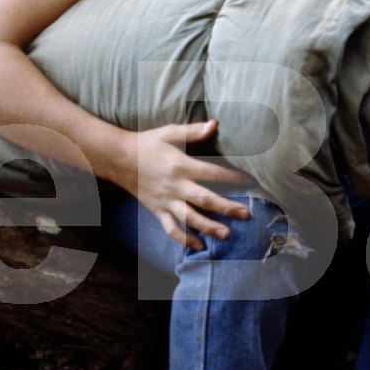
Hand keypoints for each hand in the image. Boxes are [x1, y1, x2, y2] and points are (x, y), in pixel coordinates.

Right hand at [130, 120, 254, 250]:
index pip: (212, 174)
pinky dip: (184, 239)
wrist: (119, 159)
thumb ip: (193, 131)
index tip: (250, 182)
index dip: (233, 178)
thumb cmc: (148, 143)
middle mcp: (175, 186)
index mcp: (181, 166)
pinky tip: (199, 246)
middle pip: (204, 200)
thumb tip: (215, 124)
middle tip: (246, 214)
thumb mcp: (169, 132)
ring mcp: (166, 201)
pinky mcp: (158, 210)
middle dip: (227, 208)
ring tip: (227, 234)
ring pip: (189, 218)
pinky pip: (171, 229)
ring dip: (209, 227)